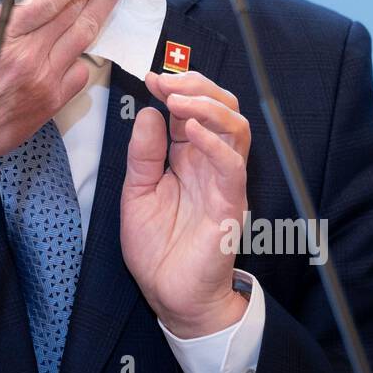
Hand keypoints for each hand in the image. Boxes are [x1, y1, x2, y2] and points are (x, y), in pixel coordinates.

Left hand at [120, 70, 250, 338]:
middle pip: (222, 108)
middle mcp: (210, 163)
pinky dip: (214, 142)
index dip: (175, 87)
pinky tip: (190, 131)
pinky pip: (232, 165)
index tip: (150, 77)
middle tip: (165, 81)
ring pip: (235, 128)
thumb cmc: (156, 248)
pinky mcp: (230, 203)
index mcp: (187, 157)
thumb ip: (143, 154)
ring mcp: (224, 181)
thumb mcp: (136, 192)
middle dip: (196, 86)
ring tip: (178, 99)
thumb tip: (151, 113)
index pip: (192, 109)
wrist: (170, 295)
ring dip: (207, 106)